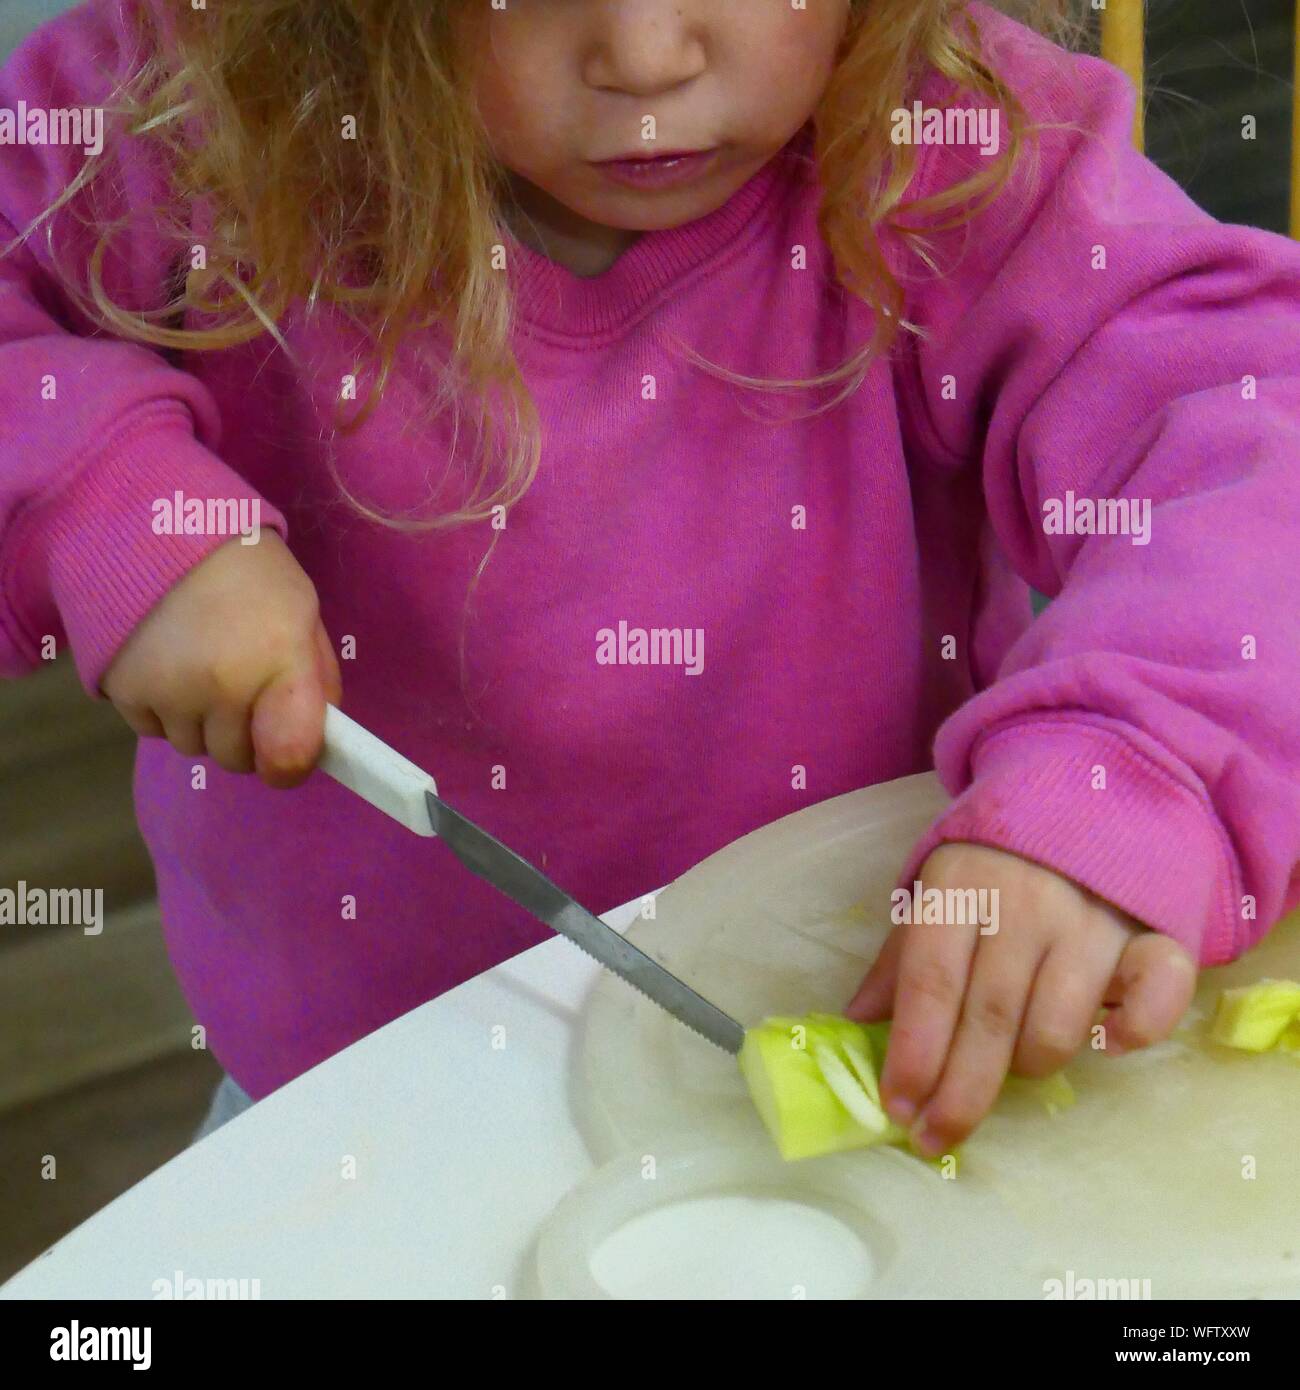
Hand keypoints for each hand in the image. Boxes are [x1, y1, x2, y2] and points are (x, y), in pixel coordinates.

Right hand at [102, 533, 341, 786]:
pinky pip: (153, 731)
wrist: (158, 525)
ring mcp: (168, 691)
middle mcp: (221, 686)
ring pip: (194, 748)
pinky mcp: (124, 691)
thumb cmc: (247, 571)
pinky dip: (164, 710)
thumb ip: (316, 680)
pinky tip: (170, 665)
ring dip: (203, 723)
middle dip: (245, 734)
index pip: (288, 758)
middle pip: (238, 758)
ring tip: (203, 666)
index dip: (291, 765)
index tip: (288, 752)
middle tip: (242, 685)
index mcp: (278, 661)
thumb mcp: (303, 613)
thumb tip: (318, 739)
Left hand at [844, 842, 1197, 1155]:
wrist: (1086, 790)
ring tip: (1007, 1066)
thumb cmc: (995, 856)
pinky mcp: (1153, 933)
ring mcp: (1092, 920)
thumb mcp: (934, 888)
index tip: (896, 1107)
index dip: (914, 1053)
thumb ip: (901, 956)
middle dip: (959, 1092)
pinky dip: (1132, 1031)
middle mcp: (1025, 905)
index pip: (931, 985)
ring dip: (1027, 1064)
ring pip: (1057, 1026)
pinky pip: (1151, 999)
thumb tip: (856, 1021)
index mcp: (960, 887)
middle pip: (988, 1019)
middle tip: (935, 1138)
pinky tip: (1108, 1044)